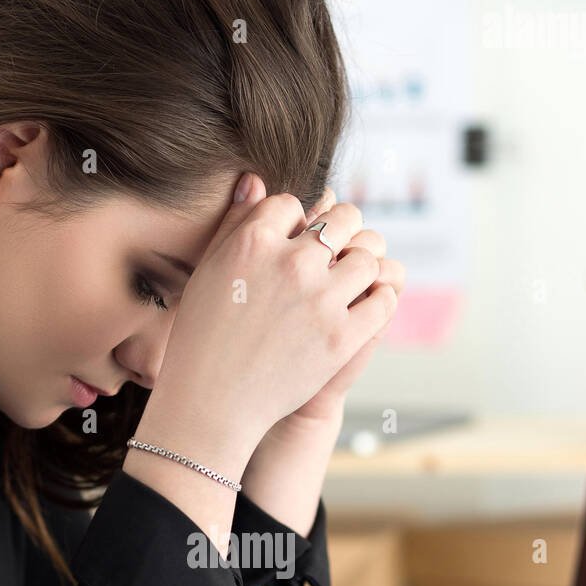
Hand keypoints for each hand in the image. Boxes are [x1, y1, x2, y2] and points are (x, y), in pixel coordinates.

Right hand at [141, 173, 394, 470]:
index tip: (294, 242)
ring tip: (350, 278)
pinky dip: (380, 298)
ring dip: (364, 263)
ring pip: (368, 256)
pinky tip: (365, 304)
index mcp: (253, 241)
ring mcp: (321, 301)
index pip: (295, 204)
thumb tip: (256, 180)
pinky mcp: (343, 337)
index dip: (297, 221)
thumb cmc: (202, 339)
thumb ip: (235, 225)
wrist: (213, 405)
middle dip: (341, 231)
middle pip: (342, 218)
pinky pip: (383, 300)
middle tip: (336, 251)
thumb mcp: (207, 274)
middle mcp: (290, 263)